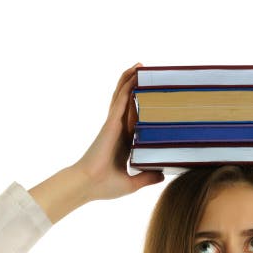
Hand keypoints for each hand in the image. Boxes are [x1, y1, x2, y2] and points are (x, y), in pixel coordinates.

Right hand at [72, 63, 163, 199]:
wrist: (88, 185)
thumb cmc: (104, 186)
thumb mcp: (132, 183)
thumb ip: (147, 178)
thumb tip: (163, 174)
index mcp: (122, 143)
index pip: (134, 120)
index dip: (141, 107)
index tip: (151, 99)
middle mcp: (118, 131)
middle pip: (127, 104)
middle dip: (135, 88)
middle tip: (147, 74)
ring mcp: (113, 125)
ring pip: (122, 97)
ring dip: (130, 80)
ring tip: (140, 65)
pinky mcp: (111, 123)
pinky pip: (120, 100)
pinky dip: (127, 86)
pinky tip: (133, 74)